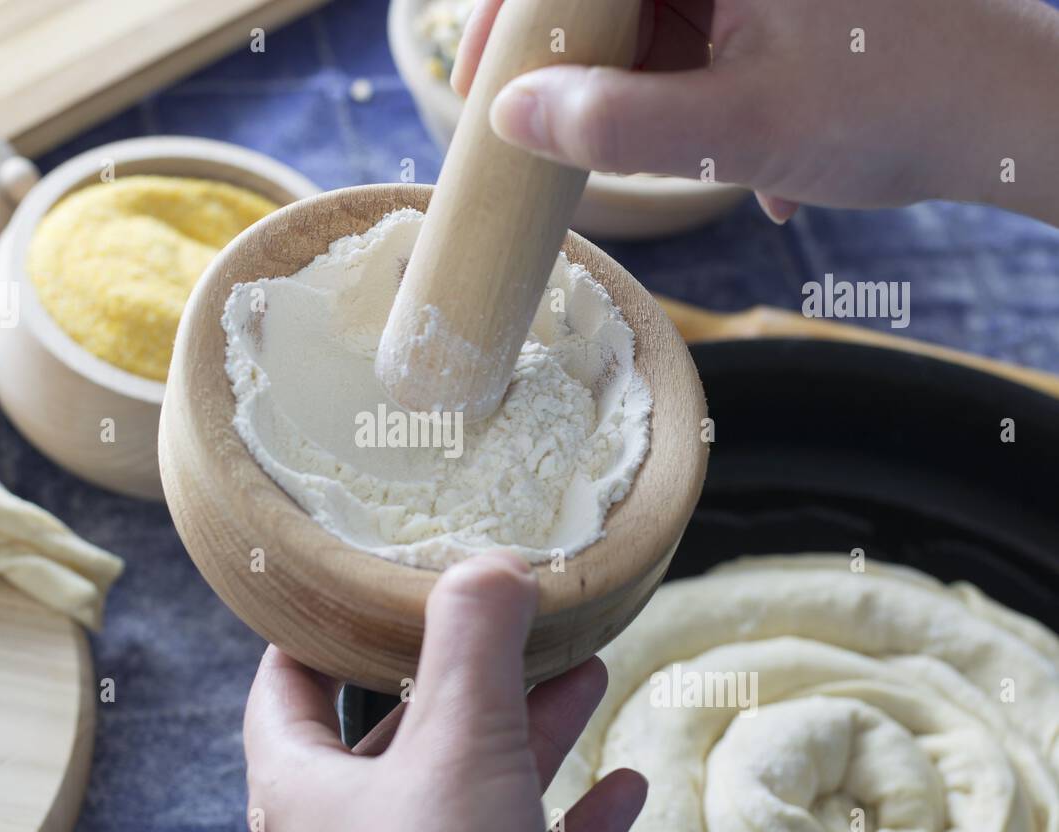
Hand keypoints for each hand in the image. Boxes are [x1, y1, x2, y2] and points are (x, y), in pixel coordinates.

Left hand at [242, 551, 646, 831]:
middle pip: (404, 726)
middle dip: (466, 668)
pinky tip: (621, 789)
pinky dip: (576, 819)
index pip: (287, 681)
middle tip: (508, 614)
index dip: (320, 622)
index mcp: (307, 787)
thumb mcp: (457, 748)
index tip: (368, 571)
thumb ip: (471, 645)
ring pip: (476, 783)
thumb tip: (491, 561)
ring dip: (534, 728)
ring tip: (585, 670)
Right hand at [454, 0, 1058, 225]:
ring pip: (649, 16)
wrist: (1009, 113)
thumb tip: (513, 116)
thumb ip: (616, 126)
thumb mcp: (739, 129)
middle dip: (570, 65)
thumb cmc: (896, 104)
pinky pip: (697, 33)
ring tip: (650, 161)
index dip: (510, 18)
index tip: (478, 86)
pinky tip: (724, 154)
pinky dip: (690, 94)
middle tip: (537, 137)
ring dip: (636, 92)